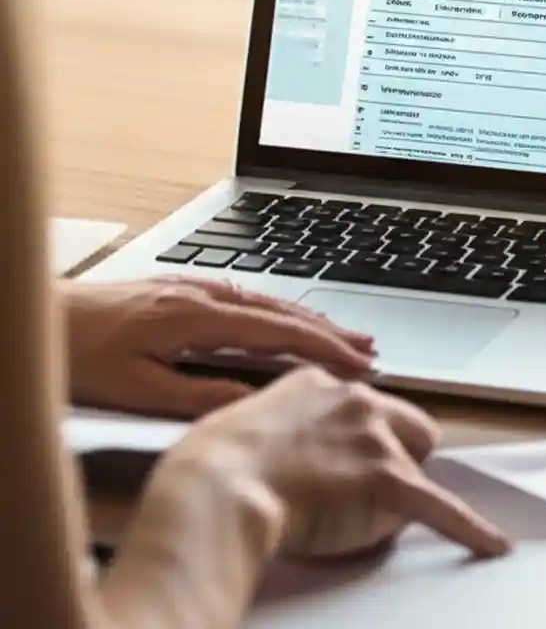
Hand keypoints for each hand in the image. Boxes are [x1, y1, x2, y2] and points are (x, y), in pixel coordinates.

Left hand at [64, 276, 376, 417]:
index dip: (323, 349)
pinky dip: (276, 312)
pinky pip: (244, 299)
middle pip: (281, 311)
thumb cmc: (73, 356)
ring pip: (264, 302)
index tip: (358, 365)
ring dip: (307, 319)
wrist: (33, 317)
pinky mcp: (177, 291)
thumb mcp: (135, 389)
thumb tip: (256, 402)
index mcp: (195, 316)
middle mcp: (199, 294)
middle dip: (328, 330)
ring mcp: (189, 288)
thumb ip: (198, 394)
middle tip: (368, 350)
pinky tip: (284, 320)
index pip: (278, 332)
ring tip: (340, 335)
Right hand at [163, 366, 510, 558]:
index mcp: (319, 383)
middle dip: (402, 457)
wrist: (215, 490)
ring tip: (345, 520)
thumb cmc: (212, 470)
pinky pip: (443, 508)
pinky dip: (471, 529)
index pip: (366, 408)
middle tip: (365, 489)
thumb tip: (298, 454)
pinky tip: (493, 543)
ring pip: (415, 472)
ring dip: (396, 497)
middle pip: (410, 429)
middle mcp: (356, 400)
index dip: (361, 440)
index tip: (351, 458)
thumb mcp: (248, 426)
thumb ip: (286, 429)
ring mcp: (375, 439)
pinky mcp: (389, 481)